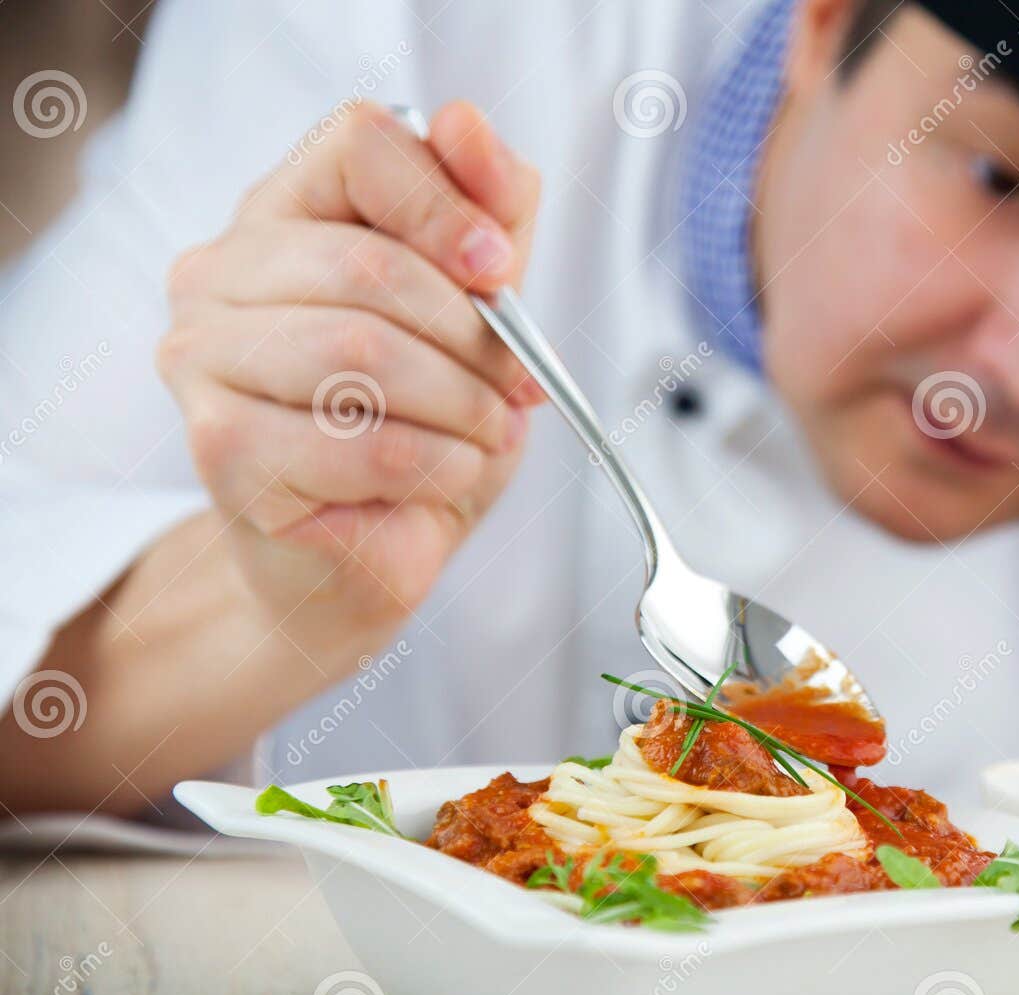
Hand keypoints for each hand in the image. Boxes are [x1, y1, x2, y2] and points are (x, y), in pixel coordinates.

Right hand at [158, 101, 541, 630]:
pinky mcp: (220, 447)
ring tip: (487, 434)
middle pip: (370, 264)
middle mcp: (220, 272)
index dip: (449, 204)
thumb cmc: (426, 424)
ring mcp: (203, 358)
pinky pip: (359, 443)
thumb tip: (468, 124)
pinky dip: (436, 462)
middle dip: (473, 337)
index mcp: (285, 211)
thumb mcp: (484, 310)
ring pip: (362, 353)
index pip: (359, 143)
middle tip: (516, 386)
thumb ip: (493, 211)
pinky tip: (450, 473)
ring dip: (460, 405)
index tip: (502, 270)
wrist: (374, 548)